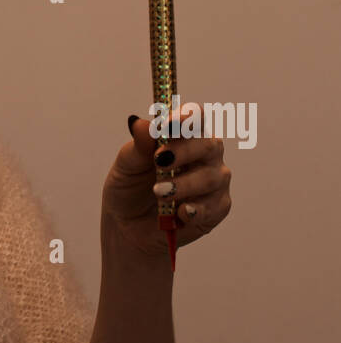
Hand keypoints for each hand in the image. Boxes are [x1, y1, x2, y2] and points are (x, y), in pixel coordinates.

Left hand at [101, 103, 231, 261]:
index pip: (194, 117)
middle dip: (184, 152)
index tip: (167, 124)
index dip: (185, 116)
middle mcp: (205, 155)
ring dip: (184, 185)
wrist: (127, 226)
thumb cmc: (130, 187)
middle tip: (159, 161)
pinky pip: (214, 207)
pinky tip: (179, 212)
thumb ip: (137, 145)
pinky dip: (194, 209)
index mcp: (184, 135)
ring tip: (158, 192)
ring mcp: (214, 181)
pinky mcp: (216, 209)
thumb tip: (140, 123)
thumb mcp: (126, 165)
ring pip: (211, 177)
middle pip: (208, 144)